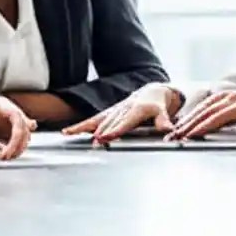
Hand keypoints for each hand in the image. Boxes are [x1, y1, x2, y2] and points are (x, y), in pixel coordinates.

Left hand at [0, 96, 36, 159]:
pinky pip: (18, 142)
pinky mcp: (7, 132)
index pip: (17, 117)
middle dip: (17, 145)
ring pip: (24, 136)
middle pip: (24, 127)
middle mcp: (6, 111)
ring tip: (0, 157)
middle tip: (4, 158)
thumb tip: (1, 152)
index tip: (8, 151)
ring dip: (16, 149)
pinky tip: (2, 155)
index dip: (17, 135)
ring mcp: (8, 122)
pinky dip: (13, 151)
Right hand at [61, 83, 181, 143]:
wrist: (152, 92)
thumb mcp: (163, 111)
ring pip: (98, 120)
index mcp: (136, 110)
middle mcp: (122, 109)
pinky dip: (80, 126)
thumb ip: (164, 121)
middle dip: (100, 132)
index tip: (105, 137)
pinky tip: (67, 132)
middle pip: (109, 122)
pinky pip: (93, 120)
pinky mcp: (107, 114)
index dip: (114, 130)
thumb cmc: (157, 105)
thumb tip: (168, 129)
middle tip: (92, 142)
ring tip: (73, 135)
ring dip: (87, 128)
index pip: (124, 122)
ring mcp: (113, 111)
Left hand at [168, 87, 235, 139]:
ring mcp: (235, 99)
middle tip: (171, 135)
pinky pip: (218, 117)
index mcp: (230, 95)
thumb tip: (224, 125)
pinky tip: (196, 132)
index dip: (190, 117)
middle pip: (201, 109)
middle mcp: (229, 94)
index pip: (204, 106)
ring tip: (178, 136)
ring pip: (206, 112)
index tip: (179, 128)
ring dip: (190, 124)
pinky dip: (205, 124)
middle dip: (185, 122)